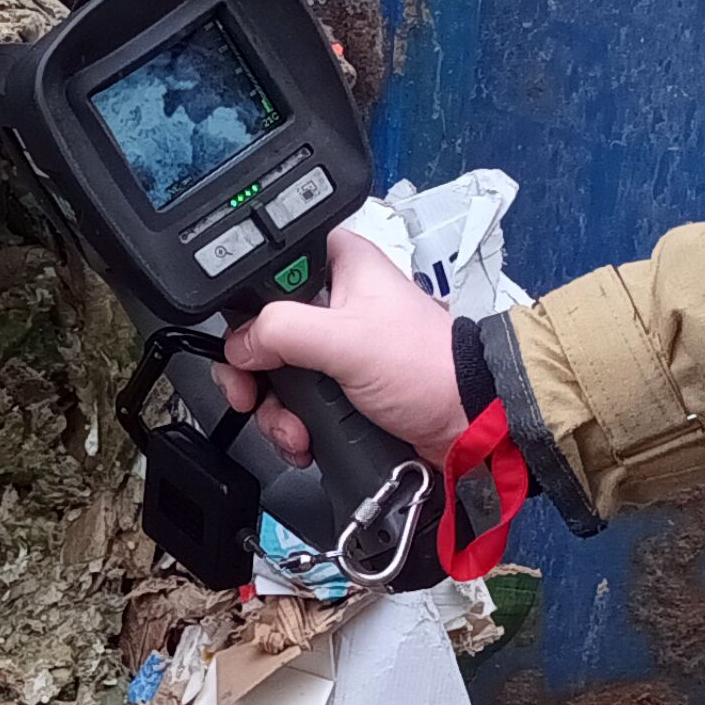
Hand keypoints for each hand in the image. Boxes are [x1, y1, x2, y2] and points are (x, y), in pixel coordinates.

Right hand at [213, 227, 468, 465]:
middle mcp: (332, 304)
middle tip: (253, 396)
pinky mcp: (335, 388)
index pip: (267, 273)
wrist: (465, 425)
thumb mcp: (347, 340)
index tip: (244, 347)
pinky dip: (291, 428)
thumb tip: (239, 344)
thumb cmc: (430, 369)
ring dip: (275, 412)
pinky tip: (305, 439)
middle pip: (261, 333)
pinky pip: (290, 406)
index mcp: (339, 266)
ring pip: (272, 376)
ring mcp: (332, 350)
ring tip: (296, 429)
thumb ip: (282, 331)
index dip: (247, 311)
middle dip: (254, 376)